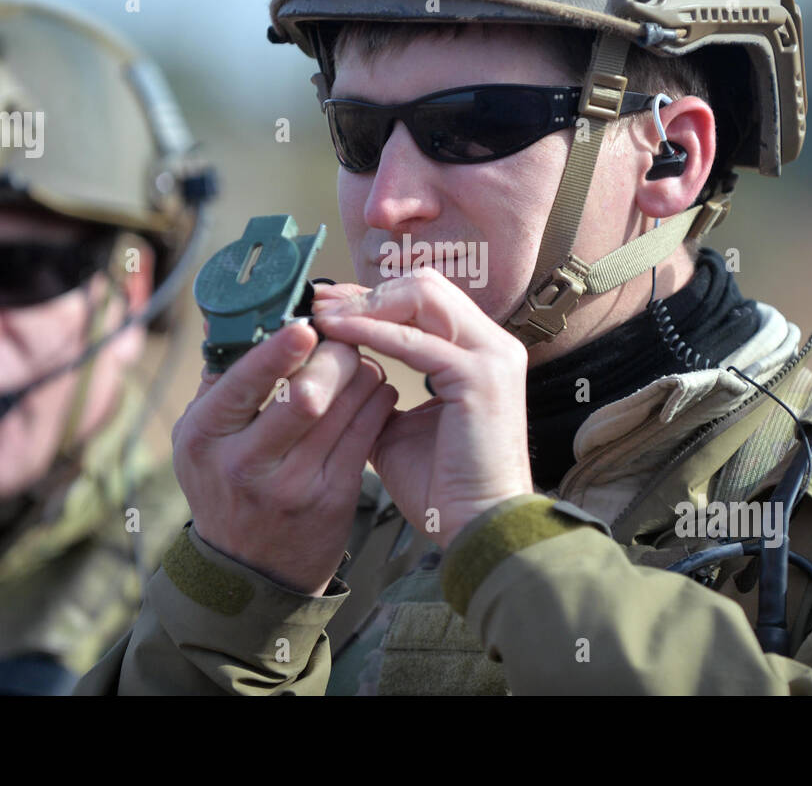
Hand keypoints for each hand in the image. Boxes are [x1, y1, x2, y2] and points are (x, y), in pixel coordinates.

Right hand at [171, 316, 397, 595]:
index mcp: (205, 437)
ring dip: (363, 373)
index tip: (306, 325)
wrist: (248, 570)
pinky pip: (366, 434)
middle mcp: (245, 464)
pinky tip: (376, 391)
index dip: (278, 350)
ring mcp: (291, 486)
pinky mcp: (331, 500)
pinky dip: (378, 402)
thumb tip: (232, 318)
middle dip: (336, 356)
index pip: (243, 383)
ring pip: (345, 409)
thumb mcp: (201, 437)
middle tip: (346, 338)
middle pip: (306, 395)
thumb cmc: (224, 484)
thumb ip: (218, 381)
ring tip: (362, 360)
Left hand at [312, 269, 533, 548]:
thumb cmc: (442, 484)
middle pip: (424, 285)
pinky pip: (417, 341)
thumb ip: (374, 393)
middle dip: (367, 292)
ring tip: (324, 316)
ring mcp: (491, 356)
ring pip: (423, 297)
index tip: (328, 305)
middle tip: (320, 304)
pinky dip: (373, 332)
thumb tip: (334, 372)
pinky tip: (339, 335)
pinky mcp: (480, 377)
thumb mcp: (398, 425)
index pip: (423, 299)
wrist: (476, 525)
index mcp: (478, 352)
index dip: (373, 296)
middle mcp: (492, 344)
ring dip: (367, 304)